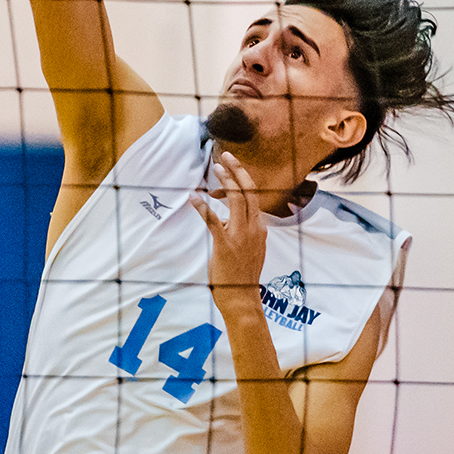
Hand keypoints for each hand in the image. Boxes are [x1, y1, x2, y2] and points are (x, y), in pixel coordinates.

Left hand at [193, 151, 266, 317]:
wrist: (242, 298)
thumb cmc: (243, 275)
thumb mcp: (250, 249)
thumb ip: (242, 232)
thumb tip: (227, 220)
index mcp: (260, 228)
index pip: (254, 197)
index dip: (243, 180)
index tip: (233, 166)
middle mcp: (254, 228)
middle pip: (249, 192)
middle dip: (238, 171)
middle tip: (226, 156)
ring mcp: (241, 236)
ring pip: (237, 199)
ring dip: (226, 181)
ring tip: (216, 168)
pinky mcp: (225, 244)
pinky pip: (213, 220)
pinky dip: (202, 206)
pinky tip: (194, 197)